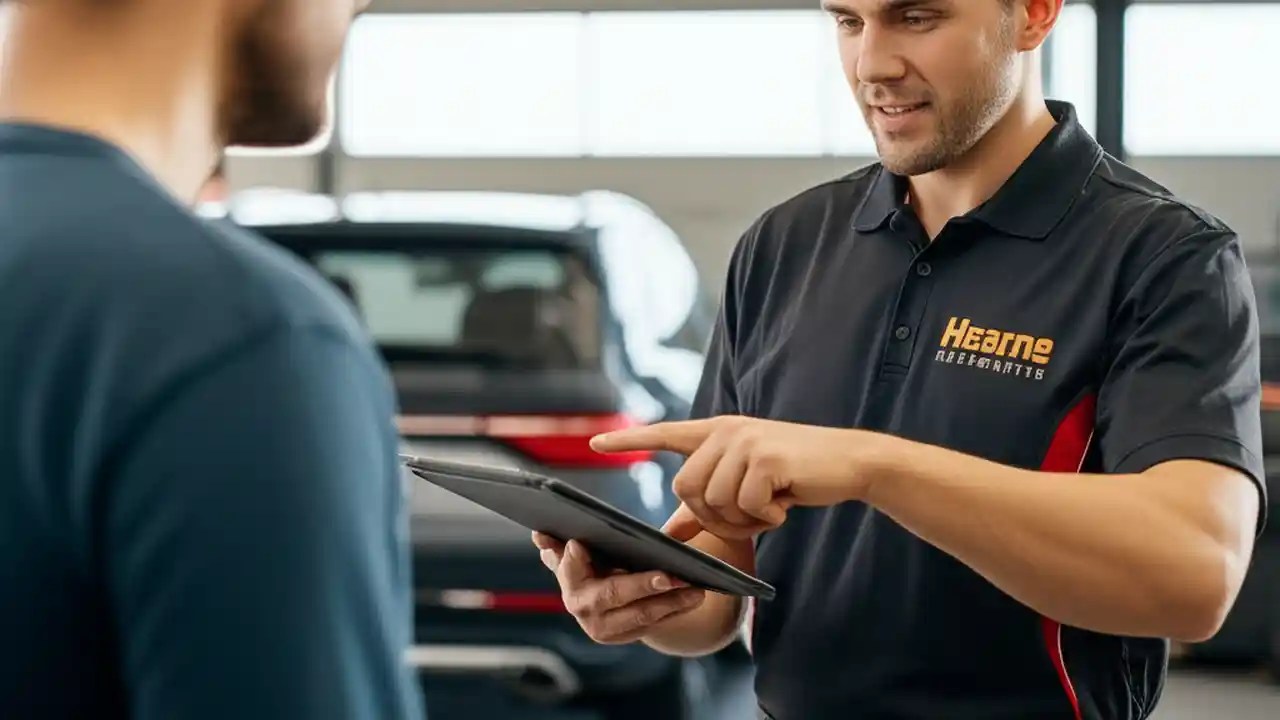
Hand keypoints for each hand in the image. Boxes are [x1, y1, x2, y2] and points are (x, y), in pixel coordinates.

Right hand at [532, 530, 706, 644]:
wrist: (607, 597)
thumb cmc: (593, 561)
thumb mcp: (579, 553)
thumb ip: (561, 546)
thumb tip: (538, 534)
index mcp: (567, 580)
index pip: (568, 569)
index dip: (572, 561)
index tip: (579, 545)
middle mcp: (582, 607)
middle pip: (611, 594)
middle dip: (641, 585)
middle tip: (667, 575)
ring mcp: (605, 626)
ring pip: (640, 614)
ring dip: (670, 601)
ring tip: (695, 587)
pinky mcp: (627, 635)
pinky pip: (655, 623)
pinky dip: (676, 609)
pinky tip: (696, 596)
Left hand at [590, 415, 886, 539]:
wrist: (850, 462)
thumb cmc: (795, 476)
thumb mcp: (748, 487)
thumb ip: (708, 505)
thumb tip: (672, 532)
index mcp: (718, 433)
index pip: (666, 434)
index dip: (630, 441)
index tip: (596, 444)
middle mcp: (726, 431)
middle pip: (686, 488)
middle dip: (714, 515)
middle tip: (750, 513)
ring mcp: (744, 442)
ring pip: (714, 501)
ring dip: (743, 518)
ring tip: (770, 505)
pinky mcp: (764, 457)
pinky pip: (745, 505)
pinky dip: (766, 517)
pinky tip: (785, 503)